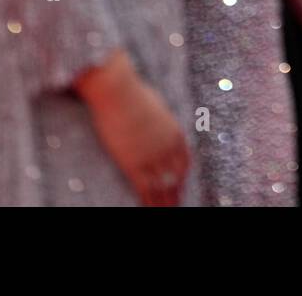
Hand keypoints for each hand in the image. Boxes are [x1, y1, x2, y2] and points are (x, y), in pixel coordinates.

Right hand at [87, 69, 190, 205]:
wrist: (117, 91)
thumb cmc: (132, 92)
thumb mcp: (155, 104)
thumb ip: (159, 118)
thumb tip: (156, 119)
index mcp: (175, 132)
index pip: (184, 160)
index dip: (181, 175)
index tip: (180, 184)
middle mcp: (167, 147)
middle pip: (175, 177)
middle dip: (175, 192)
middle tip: (176, 204)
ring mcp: (151, 156)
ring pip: (161, 187)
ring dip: (163, 202)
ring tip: (166, 211)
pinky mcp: (133, 163)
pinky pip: (144, 188)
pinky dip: (147, 201)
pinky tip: (147, 208)